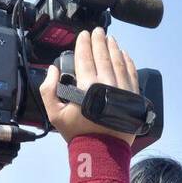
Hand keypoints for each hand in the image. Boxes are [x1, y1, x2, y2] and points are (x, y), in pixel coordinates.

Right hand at [39, 27, 139, 145]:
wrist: (102, 151)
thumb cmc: (78, 133)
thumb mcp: (55, 114)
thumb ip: (48, 90)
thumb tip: (53, 70)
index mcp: (87, 86)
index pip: (85, 57)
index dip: (84, 43)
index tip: (84, 34)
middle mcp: (107, 84)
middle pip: (103, 55)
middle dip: (99, 41)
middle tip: (97, 31)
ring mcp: (122, 90)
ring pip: (119, 62)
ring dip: (114, 48)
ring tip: (110, 39)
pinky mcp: (132, 97)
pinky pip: (131, 74)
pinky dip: (128, 62)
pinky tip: (124, 54)